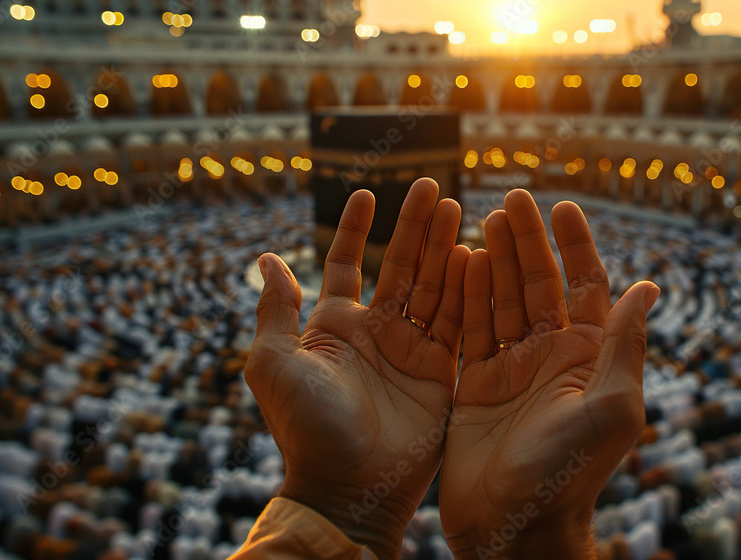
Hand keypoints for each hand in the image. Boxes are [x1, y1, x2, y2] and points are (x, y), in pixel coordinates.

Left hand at [245, 178, 468, 559]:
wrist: (348, 485)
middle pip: (399, 267)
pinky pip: (456, 322)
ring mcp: (411, 351)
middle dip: (414, 229)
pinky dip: (465, 290)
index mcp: (334, 326)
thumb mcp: (275, 363)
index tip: (368, 192)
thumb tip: (266, 258)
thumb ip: (275, 310)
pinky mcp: (441, 373)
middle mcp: (375, 332)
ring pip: (431, 287)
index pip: (345, 263)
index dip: (355, 229)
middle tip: (429, 188)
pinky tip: (474, 255)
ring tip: (456, 208)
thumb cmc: (305, 426)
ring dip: (443, 249)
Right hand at [440, 189, 658, 559]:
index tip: (562, 206)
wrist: (515, 527)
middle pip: (537, 285)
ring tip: (482, 219)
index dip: (575, 245)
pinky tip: (459, 264)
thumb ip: (624, 346)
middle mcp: (550, 358)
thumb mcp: (609, 408)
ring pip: (500, 301)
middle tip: (510, 200)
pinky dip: (464, 296)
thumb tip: (648, 287)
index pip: (585, 286)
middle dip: (526, 242)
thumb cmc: (569, 474)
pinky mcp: (474, 386)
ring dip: (494, 260)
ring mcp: (510, 370)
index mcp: (587, 359)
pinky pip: (469, 330)